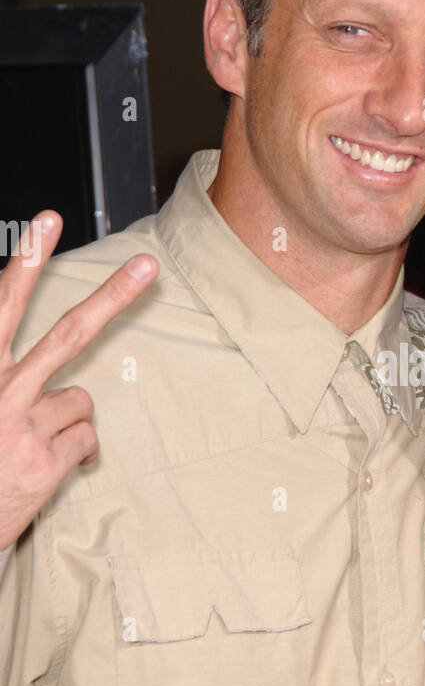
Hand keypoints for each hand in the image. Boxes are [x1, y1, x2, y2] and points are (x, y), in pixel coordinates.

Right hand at [0, 212, 158, 550]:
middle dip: (112, 298)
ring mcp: (23, 427)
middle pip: (68, 335)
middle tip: (149, 266)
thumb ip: (3, 369)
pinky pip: (85, 440)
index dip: (27, 259)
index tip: (48, 219)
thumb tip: (58, 372)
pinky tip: (43, 466)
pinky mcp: (43, 463)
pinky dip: (73, 453)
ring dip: (64, 418)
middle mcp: (0, 390)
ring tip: (30, 439)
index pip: (3, 303)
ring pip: (81, 399)